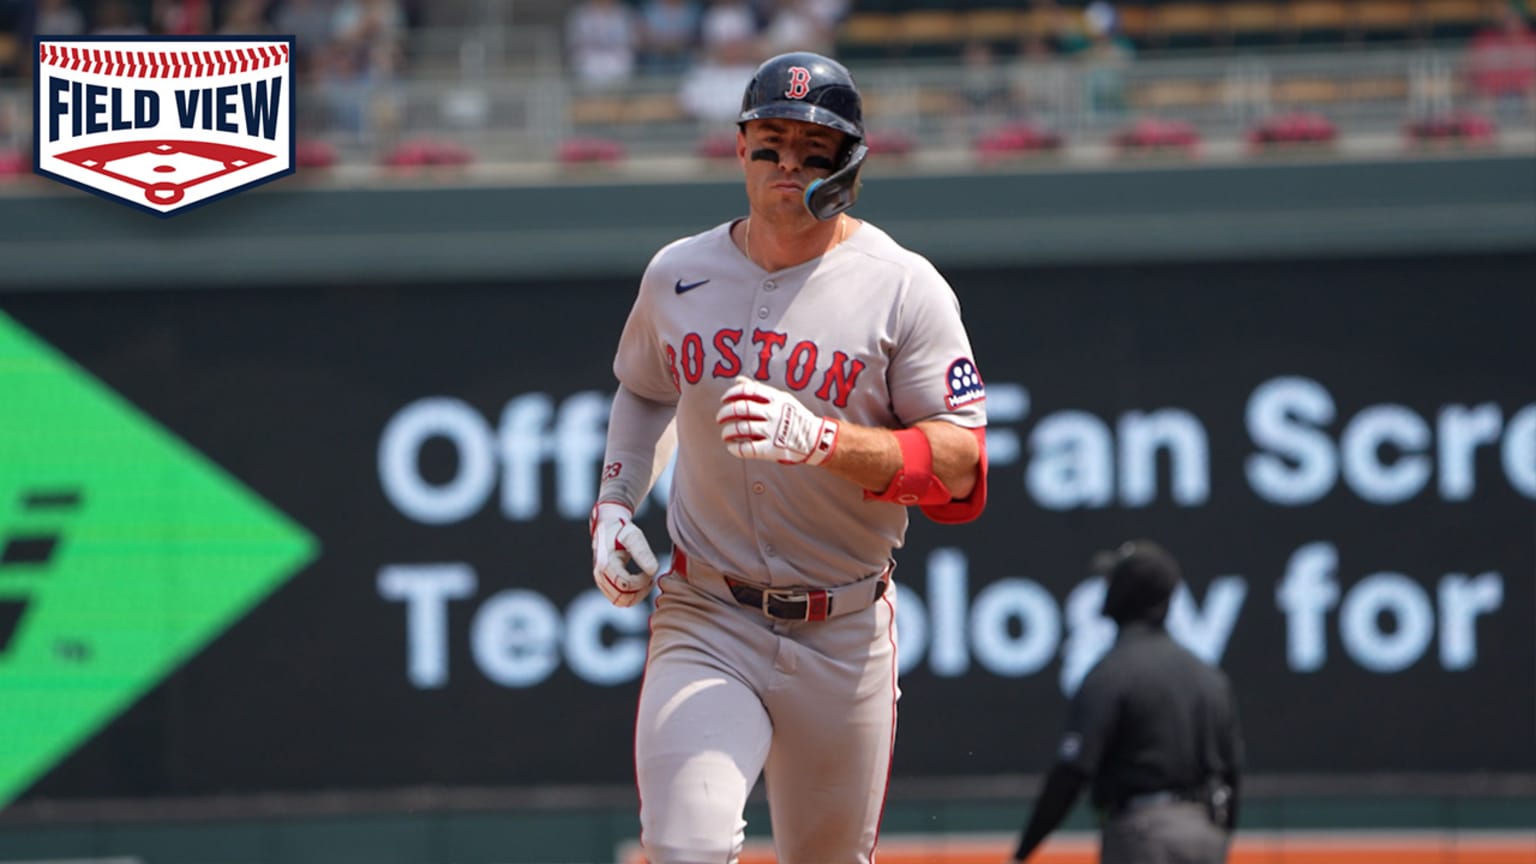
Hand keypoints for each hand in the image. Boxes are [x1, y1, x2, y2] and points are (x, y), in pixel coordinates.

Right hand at [589, 501, 657, 606]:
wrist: (607, 527)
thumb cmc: (621, 530)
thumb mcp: (634, 536)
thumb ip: (643, 552)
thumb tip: (653, 571)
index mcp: (606, 563)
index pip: (625, 585)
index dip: (642, 582)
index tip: (650, 572)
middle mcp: (600, 575)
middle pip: (623, 598)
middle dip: (640, 591)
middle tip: (650, 578)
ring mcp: (600, 581)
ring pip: (620, 601)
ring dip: (637, 595)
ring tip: (646, 580)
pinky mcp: (604, 584)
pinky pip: (618, 599)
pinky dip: (631, 595)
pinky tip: (639, 583)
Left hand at [716, 376, 838, 465]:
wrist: (815, 439)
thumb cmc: (794, 416)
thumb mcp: (781, 398)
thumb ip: (758, 390)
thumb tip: (737, 380)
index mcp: (775, 398)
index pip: (747, 391)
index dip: (731, 394)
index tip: (724, 399)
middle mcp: (773, 413)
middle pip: (740, 409)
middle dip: (725, 413)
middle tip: (720, 418)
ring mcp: (772, 432)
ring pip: (740, 429)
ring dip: (727, 432)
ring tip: (725, 434)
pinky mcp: (771, 449)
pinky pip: (747, 449)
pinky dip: (735, 448)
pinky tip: (731, 446)